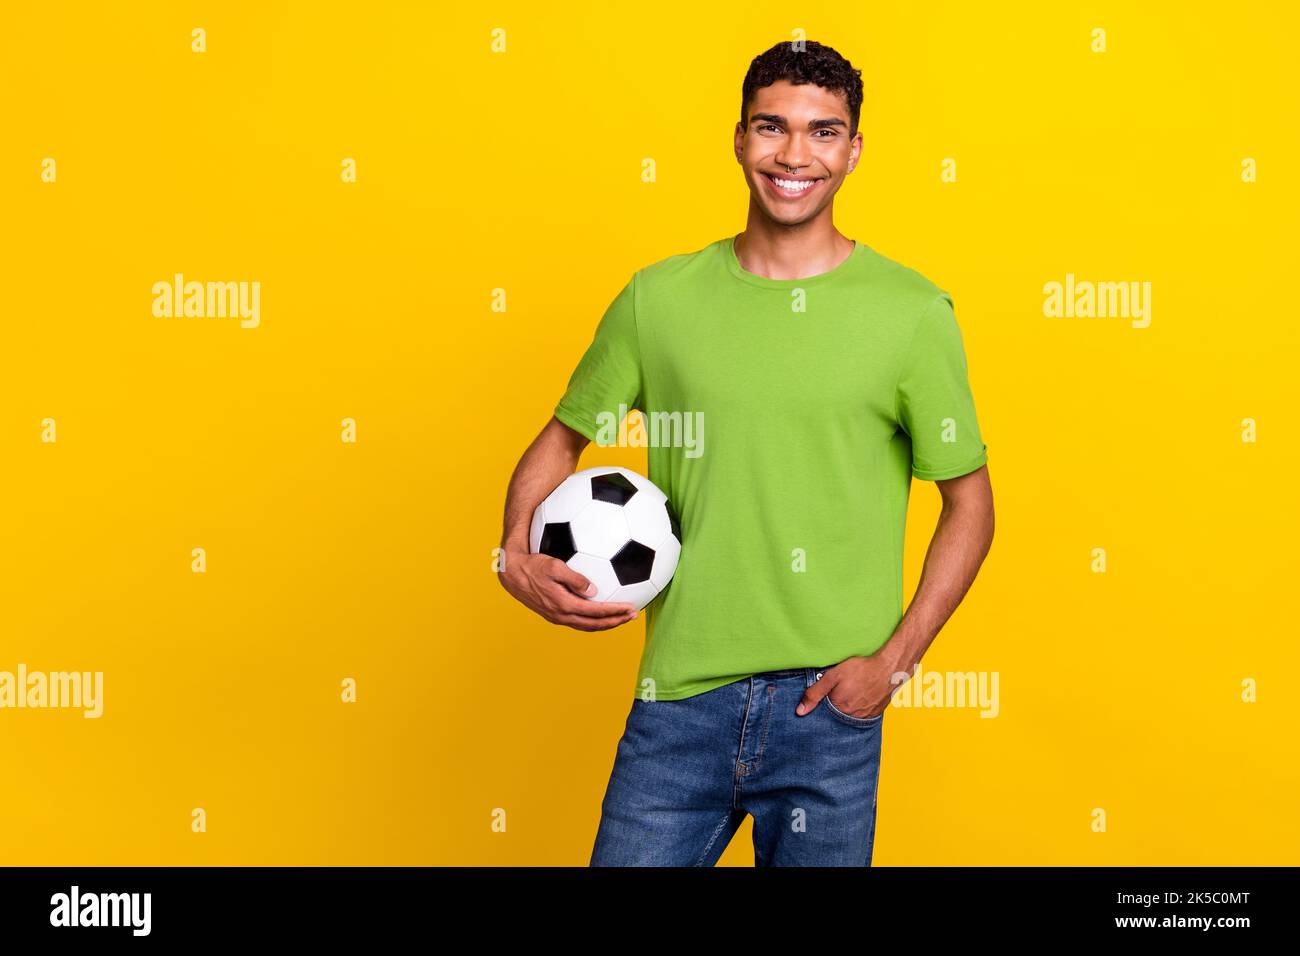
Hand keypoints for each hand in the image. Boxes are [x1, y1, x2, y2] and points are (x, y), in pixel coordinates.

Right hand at [498, 550, 637, 630]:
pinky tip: (600, 612)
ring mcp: (557, 617)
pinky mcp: (554, 614)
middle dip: (615, 622)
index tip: (631, 608)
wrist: (511, 573)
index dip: (615, 612)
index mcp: (564, 605)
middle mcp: (561, 615)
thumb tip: (594, 589)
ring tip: (621, 618)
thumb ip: (574, 578)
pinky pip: (578, 622)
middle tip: (633, 616)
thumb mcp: (554, 566)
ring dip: (605, 623)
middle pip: (594, 624)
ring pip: (587, 626)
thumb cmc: (533, 565)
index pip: (596, 612)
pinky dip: (593, 620)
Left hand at [795, 655, 894, 718]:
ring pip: (849, 716)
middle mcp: (852, 717)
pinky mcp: (875, 714)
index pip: (823, 714)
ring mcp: (864, 716)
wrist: (890, 668)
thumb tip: (800, 711)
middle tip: (840, 691)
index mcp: (839, 708)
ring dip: (846, 708)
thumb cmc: (862, 668)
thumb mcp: (833, 675)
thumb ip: (814, 692)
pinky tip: (859, 697)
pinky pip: (862, 715)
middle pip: (836, 716)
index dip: (821, 705)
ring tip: (850, 693)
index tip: (824, 696)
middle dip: (833, 707)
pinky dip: (858, 708)